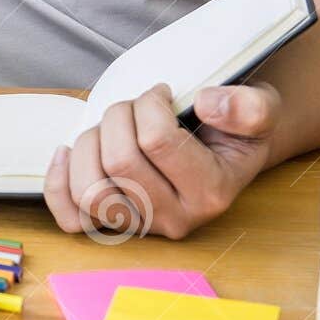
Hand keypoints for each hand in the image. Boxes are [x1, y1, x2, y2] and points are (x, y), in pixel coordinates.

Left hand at [43, 82, 280, 239]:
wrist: (227, 150)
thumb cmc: (236, 127)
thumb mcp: (261, 108)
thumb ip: (249, 106)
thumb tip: (207, 104)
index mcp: (211, 192)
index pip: (157, 141)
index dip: (149, 104)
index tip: (160, 93)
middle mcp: (176, 218)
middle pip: (118, 162)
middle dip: (117, 117)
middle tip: (132, 105)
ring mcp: (141, 226)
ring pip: (89, 190)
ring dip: (88, 144)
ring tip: (108, 128)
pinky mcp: (113, 225)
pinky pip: (70, 217)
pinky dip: (58, 183)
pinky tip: (66, 151)